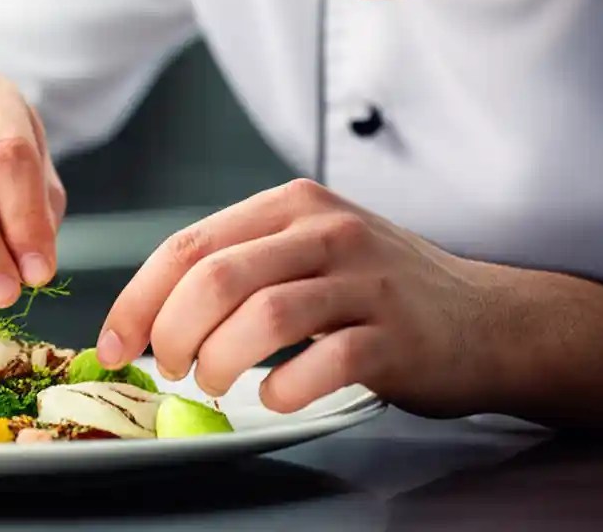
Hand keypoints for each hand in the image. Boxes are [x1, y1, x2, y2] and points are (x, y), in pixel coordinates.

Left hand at [96, 178, 512, 417]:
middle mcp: (325, 232)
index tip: (115, 342)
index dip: (138, 299)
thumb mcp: (306, 250)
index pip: (188, 246)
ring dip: (217, 361)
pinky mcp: (396, 334)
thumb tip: (150, 316)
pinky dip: (282, 387)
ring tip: (211, 382)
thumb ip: (239, 266)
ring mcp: (364, 281)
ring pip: (261, 317)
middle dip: (171, 332)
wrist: (487, 319)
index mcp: (289, 206)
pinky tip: (274, 396)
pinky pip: (322, 362)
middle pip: (216, 279)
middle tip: (169, 368)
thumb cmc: (378, 290)